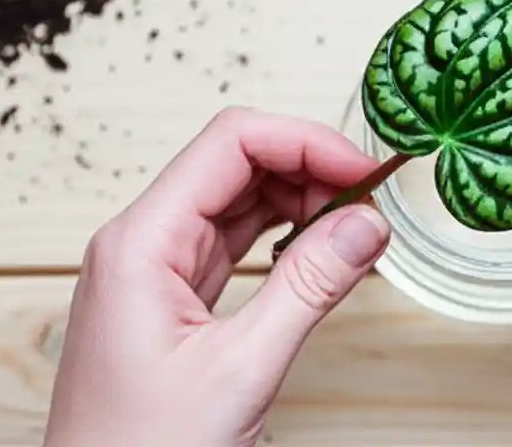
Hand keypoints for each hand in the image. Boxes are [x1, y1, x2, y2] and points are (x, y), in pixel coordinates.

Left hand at [43, 107, 390, 446]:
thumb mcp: (240, 369)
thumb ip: (309, 287)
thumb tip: (367, 223)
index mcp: (140, 242)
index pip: (230, 142)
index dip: (305, 142)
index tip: (364, 170)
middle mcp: (142, 244)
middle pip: (236, 162)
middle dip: (309, 169)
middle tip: (371, 203)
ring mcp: (156, 271)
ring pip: (239, 201)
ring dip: (302, 203)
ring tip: (355, 226)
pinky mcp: (174, 300)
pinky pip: (235, 243)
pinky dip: (285, 240)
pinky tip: (321, 251)